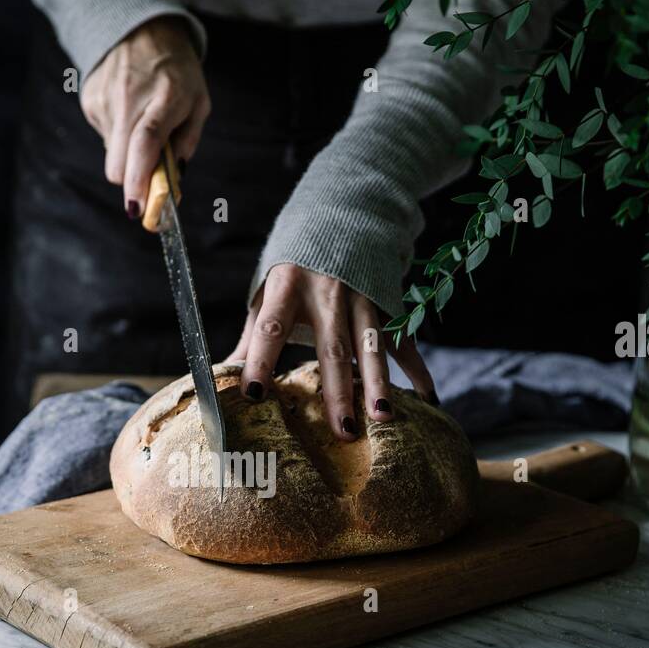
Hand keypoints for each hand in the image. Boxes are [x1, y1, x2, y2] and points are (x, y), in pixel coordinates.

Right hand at [80, 16, 210, 217]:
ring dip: (128, 153)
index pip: (146, 142)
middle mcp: (129, 99)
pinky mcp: (90, 102)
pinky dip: (118, 136)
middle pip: (119, 164)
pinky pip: (105, 138)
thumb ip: (188, 141)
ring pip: (112, 156)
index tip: (138, 207)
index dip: (140, 178)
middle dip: (133, 181)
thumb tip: (173, 179)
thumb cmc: (176, 69)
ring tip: (142, 122)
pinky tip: (128, 111)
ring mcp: (105, 100)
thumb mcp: (198, 100)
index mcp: (164, 97)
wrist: (138, 26)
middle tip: (149, 178)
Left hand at [225, 265, 437, 441]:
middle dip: (338, 391)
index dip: (260, 359)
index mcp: (288, 286)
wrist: (341, 217)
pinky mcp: (388, 302)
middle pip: (332, 348)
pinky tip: (427, 400)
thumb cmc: (295, 266)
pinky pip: (405, 340)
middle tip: (342, 430)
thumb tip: (221, 374)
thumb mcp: (268, 292)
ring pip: (372, 346)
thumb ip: (252, 335)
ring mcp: (363, 296)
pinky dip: (417, 371)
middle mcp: (328, 291)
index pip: (270, 328)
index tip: (252, 394)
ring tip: (383, 417)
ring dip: (378, 383)